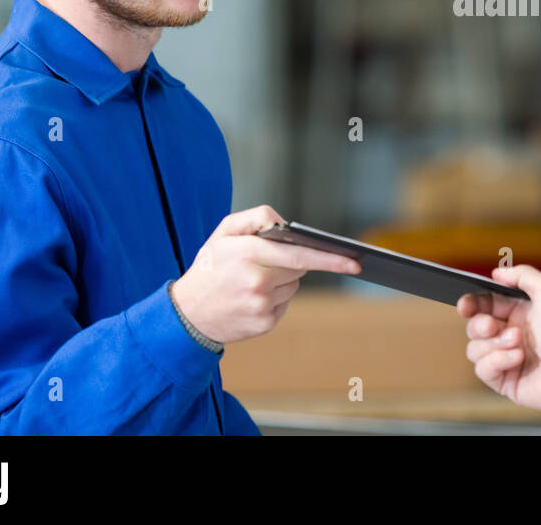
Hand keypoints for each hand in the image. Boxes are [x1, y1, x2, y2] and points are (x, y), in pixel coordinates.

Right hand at [171, 205, 359, 343]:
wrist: (187, 314)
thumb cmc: (210, 267)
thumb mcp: (224, 232)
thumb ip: (256, 217)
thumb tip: (286, 223)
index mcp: (248, 253)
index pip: (299, 255)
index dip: (329, 258)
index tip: (353, 260)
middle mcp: (257, 281)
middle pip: (300, 268)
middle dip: (292, 261)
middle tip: (267, 261)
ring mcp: (261, 305)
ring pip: (293, 285)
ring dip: (282, 279)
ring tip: (251, 280)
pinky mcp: (264, 323)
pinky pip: (285, 303)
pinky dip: (275, 298)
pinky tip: (252, 297)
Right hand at [457, 264, 540, 411]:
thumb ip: (522, 275)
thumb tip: (497, 273)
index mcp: (519, 314)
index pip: (484, 306)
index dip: (471, 304)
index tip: (465, 305)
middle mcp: (510, 336)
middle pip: (474, 328)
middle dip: (480, 325)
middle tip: (493, 326)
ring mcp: (507, 359)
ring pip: (475, 349)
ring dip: (494, 344)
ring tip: (518, 343)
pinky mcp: (506, 381)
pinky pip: (483, 369)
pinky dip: (497, 361)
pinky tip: (518, 358)